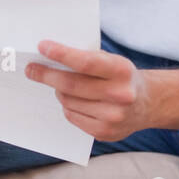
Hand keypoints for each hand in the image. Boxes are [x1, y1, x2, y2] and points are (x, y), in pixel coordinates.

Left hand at [25, 41, 151, 141]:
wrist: (147, 103)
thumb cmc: (121, 77)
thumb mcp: (113, 61)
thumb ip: (88, 59)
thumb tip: (50, 57)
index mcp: (121, 70)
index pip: (85, 62)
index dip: (61, 54)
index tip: (42, 46)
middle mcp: (120, 95)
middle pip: (71, 85)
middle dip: (47, 75)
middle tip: (31, 69)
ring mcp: (113, 117)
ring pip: (68, 101)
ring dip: (59, 91)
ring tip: (60, 85)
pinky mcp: (105, 132)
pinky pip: (72, 116)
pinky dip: (67, 106)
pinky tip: (73, 101)